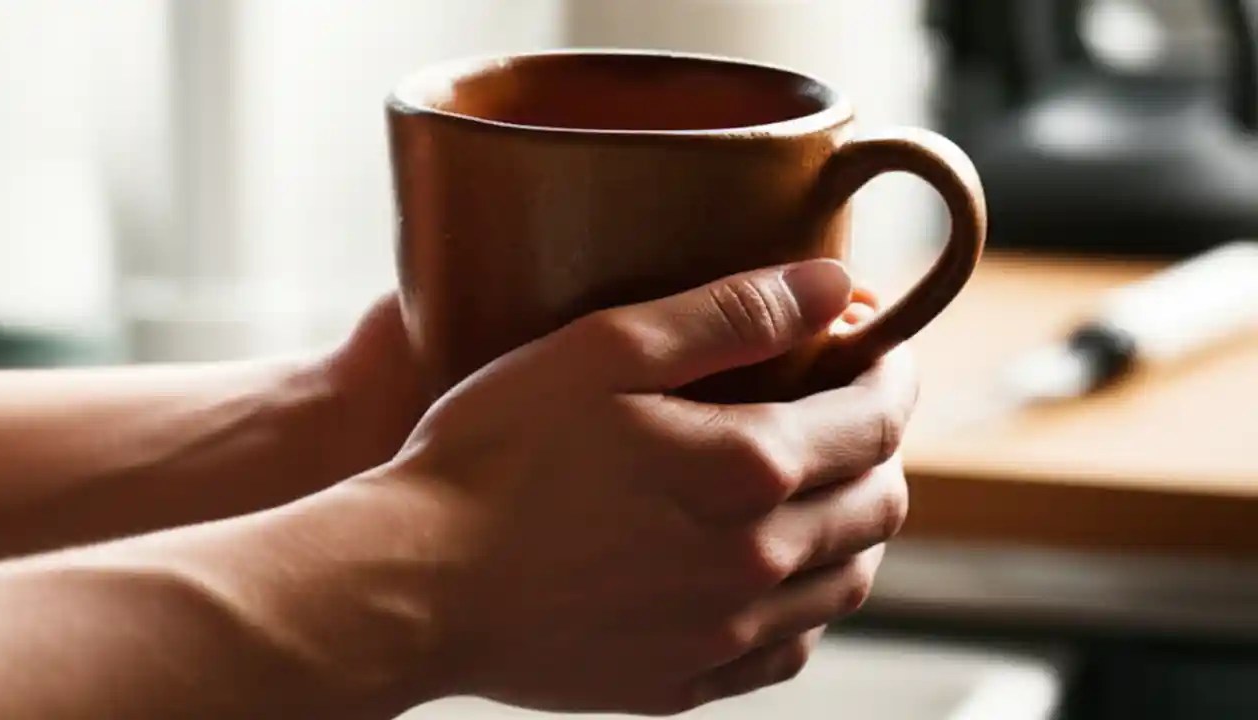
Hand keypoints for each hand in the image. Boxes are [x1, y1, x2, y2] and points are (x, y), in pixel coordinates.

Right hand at [331, 259, 916, 714]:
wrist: (413, 584)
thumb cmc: (493, 454)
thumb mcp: (604, 350)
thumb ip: (731, 312)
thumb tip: (833, 282)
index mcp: (747, 469)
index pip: (878, 418)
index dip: (895, 372)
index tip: (882, 346)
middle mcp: (756, 561)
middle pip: (879, 504)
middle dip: (884, 446)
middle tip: (854, 408)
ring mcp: (722, 633)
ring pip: (848, 582)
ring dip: (857, 525)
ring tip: (825, 486)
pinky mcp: (684, 681)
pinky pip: (789, 650)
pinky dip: (807, 603)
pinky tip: (774, 574)